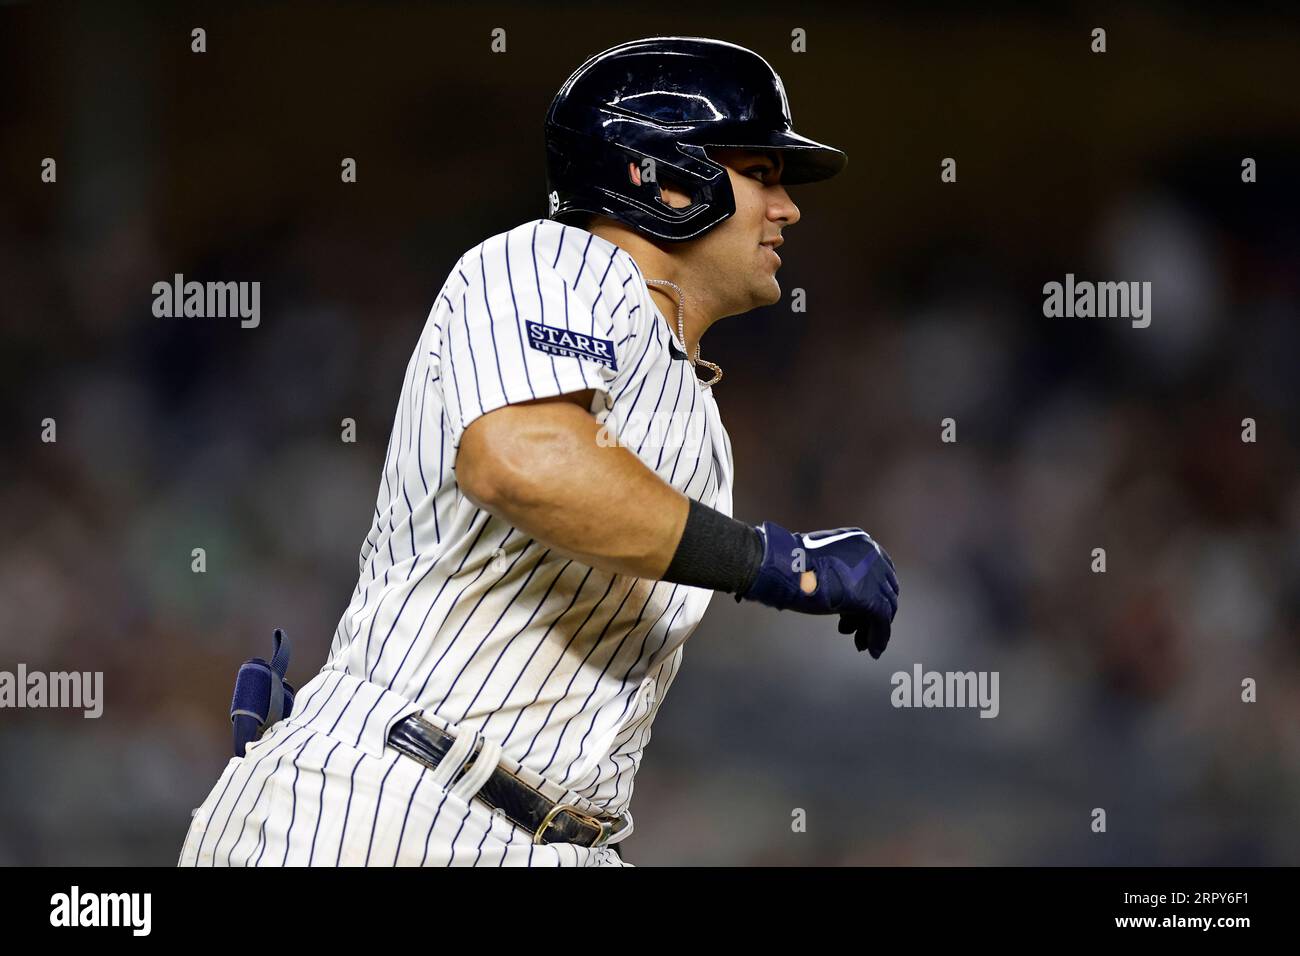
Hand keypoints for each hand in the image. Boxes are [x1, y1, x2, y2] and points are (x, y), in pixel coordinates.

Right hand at [738, 522, 899, 656]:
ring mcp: (874, 576)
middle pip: (884, 591)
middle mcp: (874, 555)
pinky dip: (878, 638)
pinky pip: (881, 621)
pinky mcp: (870, 597)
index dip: (873, 594)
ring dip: (872, 628)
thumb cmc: (793, 564)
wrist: (784, 567)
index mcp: (863, 542)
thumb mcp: (824, 561)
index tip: (859, 610)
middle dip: (870, 613)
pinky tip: (872, 649)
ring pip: (885, 607)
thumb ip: (841, 572)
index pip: (880, 573)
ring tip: (857, 641)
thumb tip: (851, 599)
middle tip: (854, 629)